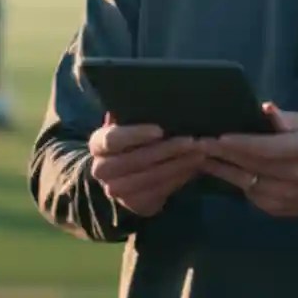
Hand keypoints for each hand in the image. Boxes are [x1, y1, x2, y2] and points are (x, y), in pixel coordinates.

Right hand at [88, 114, 204, 216]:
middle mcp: (100, 169)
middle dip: (166, 151)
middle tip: (192, 141)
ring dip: (177, 166)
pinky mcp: (133, 205)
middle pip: (135, 161)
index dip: (136, 135)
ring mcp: (115, 190)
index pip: (112, 139)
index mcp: (97, 144)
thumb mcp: (129, 122)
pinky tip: (193, 168)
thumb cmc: (132, 138)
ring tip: (199, 153)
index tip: (160, 130)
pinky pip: (158, 193)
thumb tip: (150, 93)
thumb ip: (133, 112)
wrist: (123, 173)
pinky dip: (178, 180)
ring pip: (149, 178)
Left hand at [201, 103, 297, 217]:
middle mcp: (293, 176)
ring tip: (200, 155)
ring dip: (221, 168)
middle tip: (199, 142)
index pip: (266, 148)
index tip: (219, 137)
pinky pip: (248, 193)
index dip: (241, 144)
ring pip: (245, 182)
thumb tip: (263, 108)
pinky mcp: (274, 209)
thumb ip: (283, 118)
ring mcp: (283, 196)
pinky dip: (232, 180)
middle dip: (223, 153)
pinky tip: (216, 168)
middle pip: (252, 164)